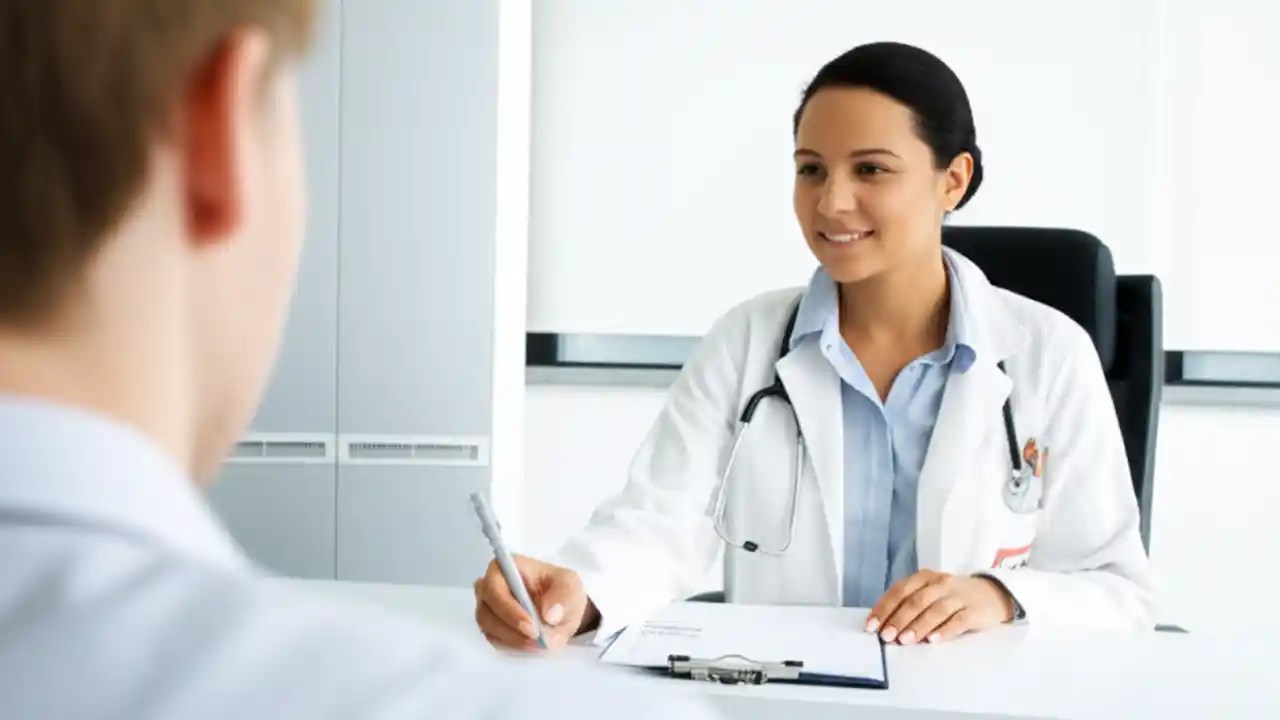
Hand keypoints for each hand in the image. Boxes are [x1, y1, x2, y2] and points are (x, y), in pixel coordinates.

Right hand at [473, 554, 599, 650]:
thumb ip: (563, 596)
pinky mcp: (491, 627)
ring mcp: (488, 608)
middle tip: (536, 639)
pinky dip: (511, 645)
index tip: (531, 625)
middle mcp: (490, 586)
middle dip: (511, 628)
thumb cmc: (562, 591)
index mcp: (506, 567)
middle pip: (486, 610)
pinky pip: (494, 639)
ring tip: (537, 644)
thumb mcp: (570, 586)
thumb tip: (549, 615)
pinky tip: (530, 646)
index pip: (493, 586)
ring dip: (512, 639)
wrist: (563, 611)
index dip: (508, 608)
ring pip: (488, 627)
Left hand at [865, 570, 1013, 644]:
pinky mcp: (974, 610)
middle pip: (916, 601)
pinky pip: (958, 620)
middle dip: (899, 619)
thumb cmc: (951, 597)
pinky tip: (932, 640)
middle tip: (886, 636)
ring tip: (904, 640)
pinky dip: (944, 631)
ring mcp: (958, 596)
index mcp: (924, 577)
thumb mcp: (929, 593)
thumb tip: (884, 625)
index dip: (884, 608)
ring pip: (935, 610)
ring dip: (918, 626)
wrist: (992, 594)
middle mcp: (940, 583)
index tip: (871, 626)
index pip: (900, 591)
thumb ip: (909, 604)